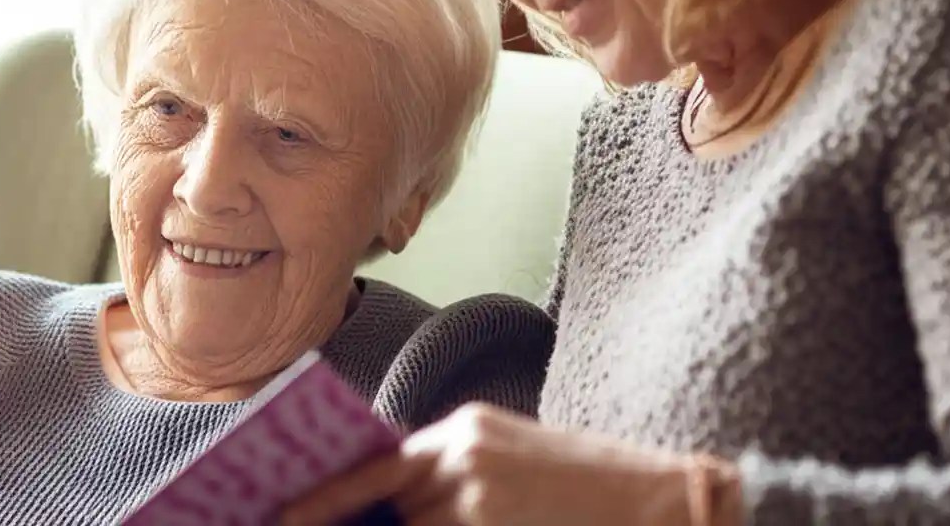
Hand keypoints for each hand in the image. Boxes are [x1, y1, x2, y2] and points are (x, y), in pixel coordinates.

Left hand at [282, 403, 735, 525]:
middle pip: (382, 507)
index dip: (325, 496)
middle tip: (293, 524)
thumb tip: (382, 511)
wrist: (669, 501)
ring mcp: (482, 502)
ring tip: (373, 524)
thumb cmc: (586, 485)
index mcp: (462, 432)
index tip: (280, 514)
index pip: (374, 465)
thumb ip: (448, 479)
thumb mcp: (509, 461)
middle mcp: (465, 460)